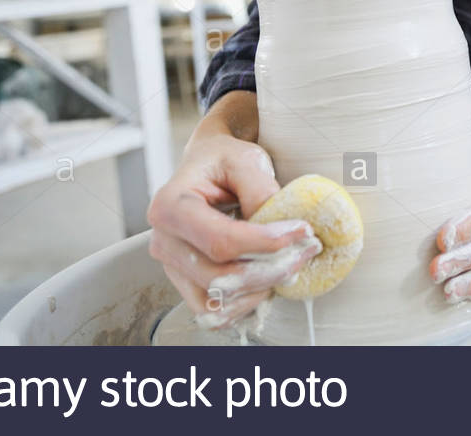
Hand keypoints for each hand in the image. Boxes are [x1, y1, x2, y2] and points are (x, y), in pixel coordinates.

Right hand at [147, 134, 318, 327]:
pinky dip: (245, 303)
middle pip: (220, 276)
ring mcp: (172, 266)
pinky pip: (214, 311)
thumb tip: (277, 226)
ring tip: (288, 264)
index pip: (221, 241)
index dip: (266, 243)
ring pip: (217, 300)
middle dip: (270, 269)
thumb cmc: (222, 160)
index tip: (302, 232)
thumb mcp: (244, 159)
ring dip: (260, 288)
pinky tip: (267, 280)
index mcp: (170, 206)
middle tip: (305, 250)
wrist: (208, 166)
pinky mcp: (186, 281)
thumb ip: (259, 189)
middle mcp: (165, 241)